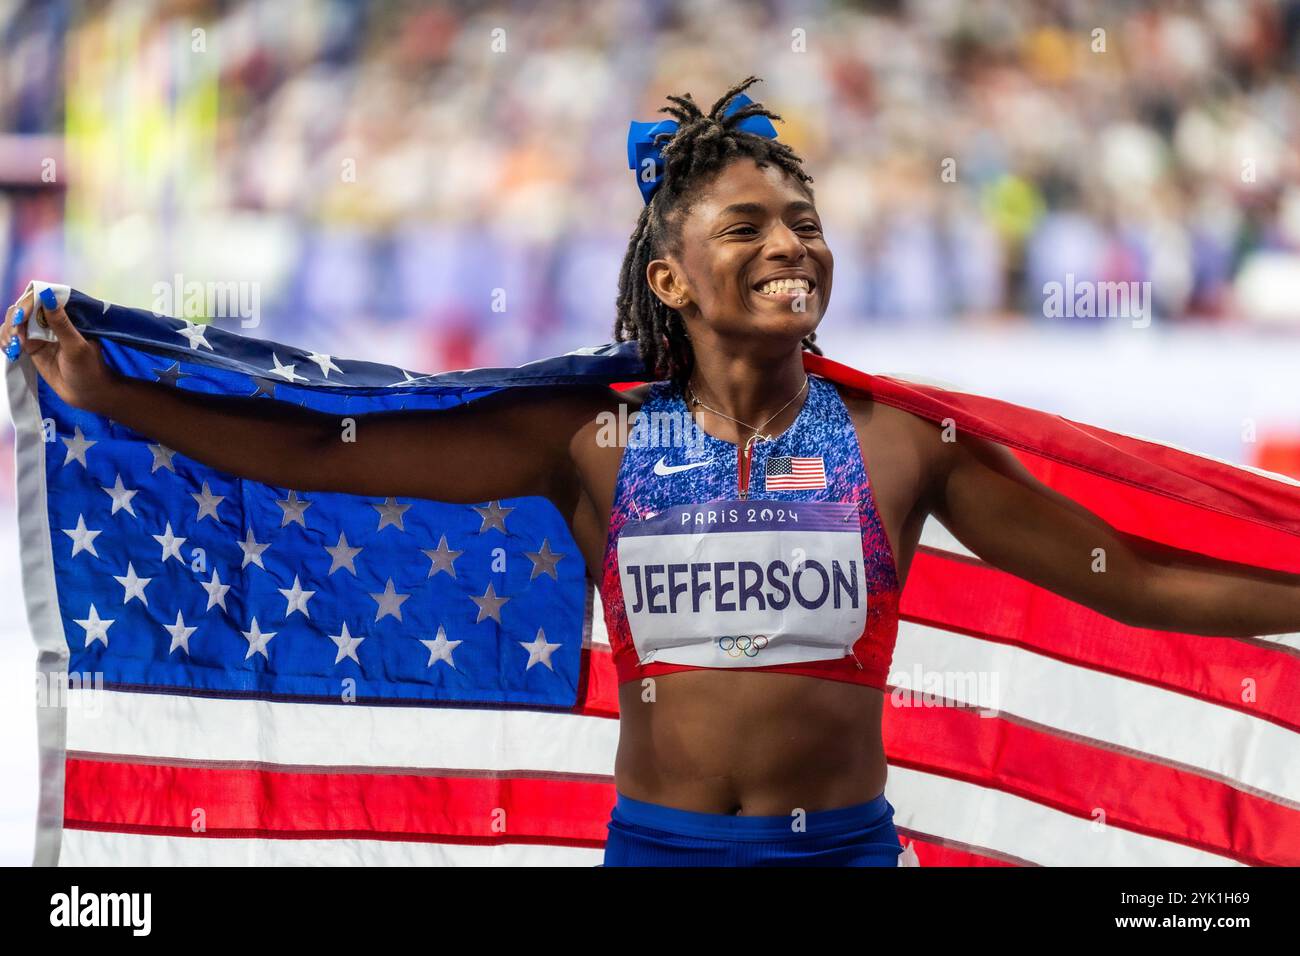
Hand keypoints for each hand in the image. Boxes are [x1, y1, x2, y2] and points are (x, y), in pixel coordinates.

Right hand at [3, 286, 117, 413]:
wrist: (87, 393)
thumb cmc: (88, 369)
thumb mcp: (76, 346)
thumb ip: (60, 323)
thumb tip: (47, 296)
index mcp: (68, 315)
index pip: (43, 299)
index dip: (29, 303)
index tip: (21, 316)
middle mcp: (52, 321)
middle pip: (25, 308)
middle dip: (15, 318)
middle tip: (15, 335)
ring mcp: (40, 333)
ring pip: (16, 321)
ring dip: (8, 329)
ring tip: (13, 344)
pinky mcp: (32, 346)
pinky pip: (14, 336)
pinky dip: (6, 339)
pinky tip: (8, 348)